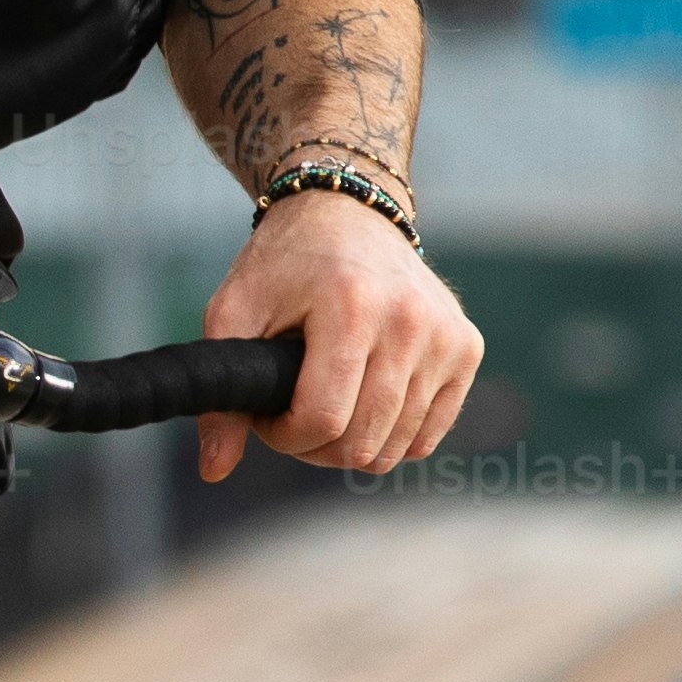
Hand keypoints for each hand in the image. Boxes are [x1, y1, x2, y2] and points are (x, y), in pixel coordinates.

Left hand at [194, 186, 480, 482]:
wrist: (348, 211)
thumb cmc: (283, 264)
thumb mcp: (233, 313)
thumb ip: (222, 394)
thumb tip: (214, 471)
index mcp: (351, 307)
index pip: (322, 420)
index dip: (283, 436)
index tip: (265, 413)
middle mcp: (410, 321)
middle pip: (362, 442)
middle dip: (312, 446)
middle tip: (291, 408)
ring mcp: (448, 336)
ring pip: (396, 448)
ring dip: (350, 443)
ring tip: (325, 399)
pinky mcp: (467, 348)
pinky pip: (427, 436)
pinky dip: (390, 436)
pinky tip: (362, 400)